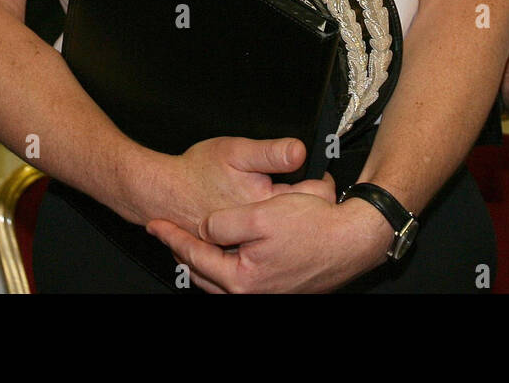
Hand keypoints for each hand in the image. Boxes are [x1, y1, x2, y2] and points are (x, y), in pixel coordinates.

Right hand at [141, 136, 307, 230]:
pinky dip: (266, 235)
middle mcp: (255, 233)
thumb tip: (301, 152)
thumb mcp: (236, 150)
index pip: (309, 198)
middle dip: (306, 204)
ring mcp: (244, 246)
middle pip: (298, 220)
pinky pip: (258, 245)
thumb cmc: (195, 171)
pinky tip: (264, 221)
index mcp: (262, 206)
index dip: (318, 183)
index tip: (322, 176)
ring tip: (287, 206)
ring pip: (280, 235)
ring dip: (288, 221)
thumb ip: (271, 152)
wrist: (162, 193)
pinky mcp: (232, 252)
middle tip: (309, 187)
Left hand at [147, 184, 390, 293]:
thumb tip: (206, 227)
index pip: (196, 257)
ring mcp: (268, 293)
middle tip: (167, 234)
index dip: (173, 237)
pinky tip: (231, 250)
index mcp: (242, 279)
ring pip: (223, 279)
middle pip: (205, 275)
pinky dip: (229, 264)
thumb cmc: (314, 226)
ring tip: (192, 243)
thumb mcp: (261, 215)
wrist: (354, 239)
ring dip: (206, 260)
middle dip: (184, 253)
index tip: (155, 225)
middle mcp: (252, 293)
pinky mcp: (282, 287)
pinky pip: (244, 277)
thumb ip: (224, 223)